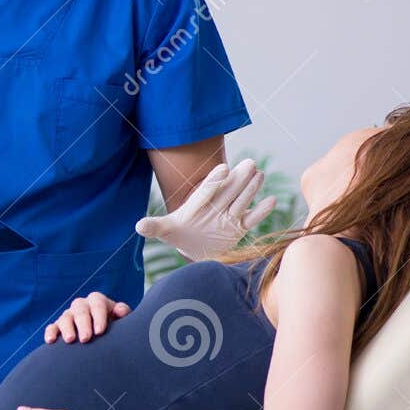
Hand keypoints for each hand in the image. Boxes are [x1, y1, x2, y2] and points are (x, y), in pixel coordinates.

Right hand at [45, 292, 129, 343]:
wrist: (103, 336)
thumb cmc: (114, 326)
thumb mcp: (122, 319)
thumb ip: (123, 312)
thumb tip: (120, 311)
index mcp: (97, 301)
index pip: (97, 303)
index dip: (98, 316)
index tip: (100, 331)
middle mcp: (82, 306)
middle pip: (80, 310)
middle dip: (82, 324)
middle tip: (86, 339)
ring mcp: (69, 315)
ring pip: (65, 317)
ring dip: (67, 328)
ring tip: (70, 340)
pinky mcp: (58, 326)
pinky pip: (52, 327)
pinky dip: (50, 332)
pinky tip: (51, 341)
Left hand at [134, 157, 275, 260]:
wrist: (193, 246)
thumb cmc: (178, 234)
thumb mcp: (165, 231)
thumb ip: (154, 227)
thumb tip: (138, 226)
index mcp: (197, 204)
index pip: (206, 190)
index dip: (213, 180)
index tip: (222, 168)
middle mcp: (216, 205)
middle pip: (229, 189)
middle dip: (238, 177)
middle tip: (249, 162)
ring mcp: (229, 215)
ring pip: (242, 199)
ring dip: (251, 188)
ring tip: (259, 174)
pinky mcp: (239, 227)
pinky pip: (252, 218)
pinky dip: (261, 211)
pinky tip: (271, 200)